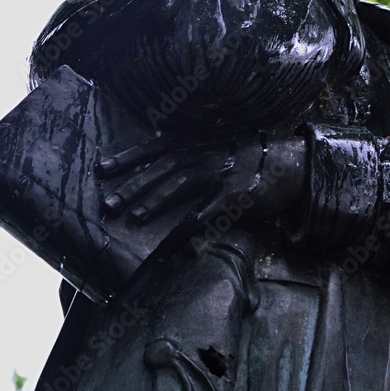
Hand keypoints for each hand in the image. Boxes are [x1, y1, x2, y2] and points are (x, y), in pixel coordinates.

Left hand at [96, 133, 305, 230]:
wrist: (288, 164)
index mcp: (197, 143)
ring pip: (179, 185)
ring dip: (153, 201)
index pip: (155, 147)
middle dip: (133, 184)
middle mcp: (204, 155)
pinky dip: (184, 232)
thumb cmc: (246, 159)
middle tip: (108, 203)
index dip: (128, 157)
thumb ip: (189, 156)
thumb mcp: (215, 150)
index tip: (102, 169)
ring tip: (132, 219)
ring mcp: (219, 174)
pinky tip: (169, 247)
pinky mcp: (233, 196)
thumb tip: (156, 171)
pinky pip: (204, 215)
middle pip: (161, 167)